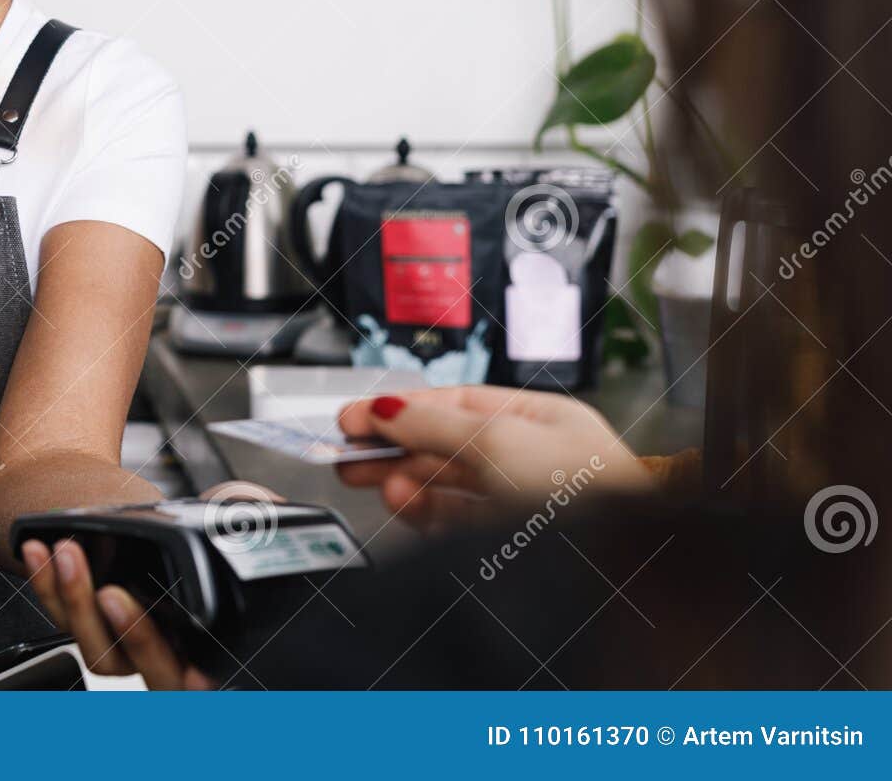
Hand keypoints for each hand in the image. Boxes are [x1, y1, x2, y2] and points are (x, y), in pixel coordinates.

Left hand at [20, 482, 279, 688]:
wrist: (136, 520)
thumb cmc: (188, 525)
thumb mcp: (231, 515)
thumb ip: (252, 513)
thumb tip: (267, 504)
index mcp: (212, 641)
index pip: (211, 678)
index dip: (205, 683)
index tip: (199, 677)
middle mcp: (170, 656)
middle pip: (153, 670)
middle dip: (135, 636)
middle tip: (113, 594)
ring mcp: (124, 645)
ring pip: (100, 650)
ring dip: (78, 602)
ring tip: (68, 553)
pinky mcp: (84, 623)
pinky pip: (62, 620)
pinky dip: (46, 585)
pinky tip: (38, 550)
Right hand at [336, 385, 650, 532]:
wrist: (622, 564)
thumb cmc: (584, 491)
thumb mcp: (494, 439)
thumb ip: (432, 423)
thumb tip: (382, 409)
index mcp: (541, 419)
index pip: (457, 402)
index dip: (403, 407)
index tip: (355, 416)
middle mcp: (532, 458)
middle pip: (445, 444)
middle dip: (391, 445)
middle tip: (344, 450)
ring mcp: (522, 503)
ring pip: (447, 485)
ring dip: (401, 478)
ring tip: (363, 477)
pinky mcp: (511, 545)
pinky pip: (455, 521)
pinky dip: (422, 510)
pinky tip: (399, 500)